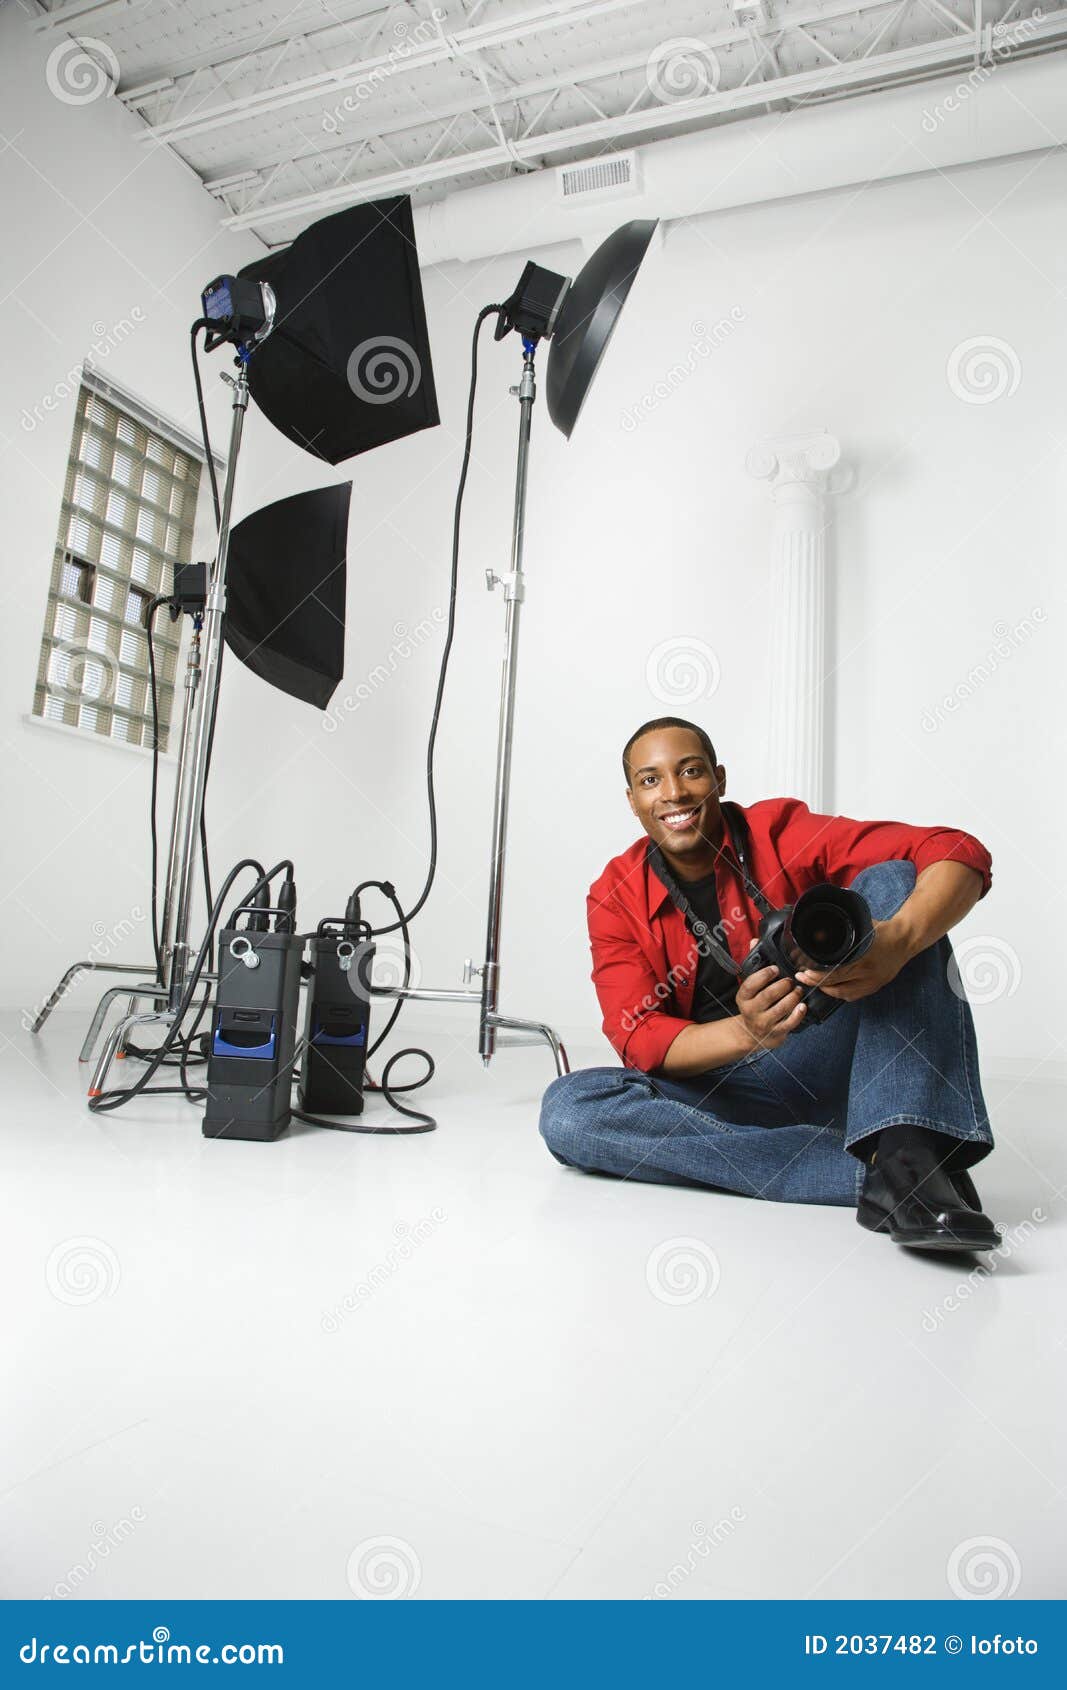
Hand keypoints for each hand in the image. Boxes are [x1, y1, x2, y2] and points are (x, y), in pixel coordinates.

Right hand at [735, 956, 805, 1051]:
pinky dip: (797, 1014)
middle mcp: (751, 1011)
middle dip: (783, 985)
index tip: (775, 969)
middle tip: (791, 980)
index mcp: (743, 997)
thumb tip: (754, 941)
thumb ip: (753, 965)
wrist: (752, 1033)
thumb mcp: (750, 987)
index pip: (750, 985)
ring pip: (781, 1008)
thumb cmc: (754, 1004)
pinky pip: (789, 1023)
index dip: (764, 975)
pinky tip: (802, 1006)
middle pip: (768, 996)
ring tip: (798, 990)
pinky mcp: (776, 1033)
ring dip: (793, 997)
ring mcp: (763, 1023)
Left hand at [796, 919, 911, 1002]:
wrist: (906, 938)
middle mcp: (869, 975)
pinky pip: (856, 995)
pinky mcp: (876, 986)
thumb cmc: (883, 931)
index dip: (818, 977)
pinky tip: (833, 988)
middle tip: (803, 978)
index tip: (805, 973)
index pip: (836, 974)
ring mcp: (874, 983)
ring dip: (829, 991)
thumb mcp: (861, 927)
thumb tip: (819, 933)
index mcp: (864, 960)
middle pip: (838, 988)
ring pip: (846, 995)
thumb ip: (842, 933)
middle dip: (818, 984)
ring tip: (816, 983)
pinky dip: (842, 993)